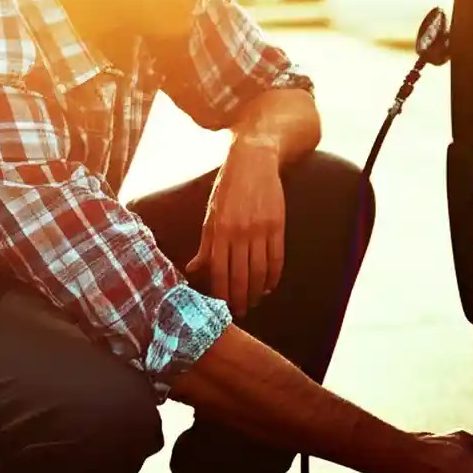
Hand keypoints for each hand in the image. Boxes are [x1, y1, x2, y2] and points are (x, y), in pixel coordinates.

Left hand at [186, 134, 285, 316]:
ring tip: (255, 301)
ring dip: (257, 291)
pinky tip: (270, 285)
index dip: (221, 294)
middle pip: (241, 276)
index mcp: (218, 231)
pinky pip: (277, 258)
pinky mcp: (278, 225)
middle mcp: (239, 233)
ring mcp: (260, 230)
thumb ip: (206, 244)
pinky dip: (274, 276)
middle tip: (240, 313)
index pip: (219, 272)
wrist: (254, 160)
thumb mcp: (210, 214)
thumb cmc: (228, 187)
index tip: (222, 308)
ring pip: (260, 271)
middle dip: (240, 299)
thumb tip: (194, 269)